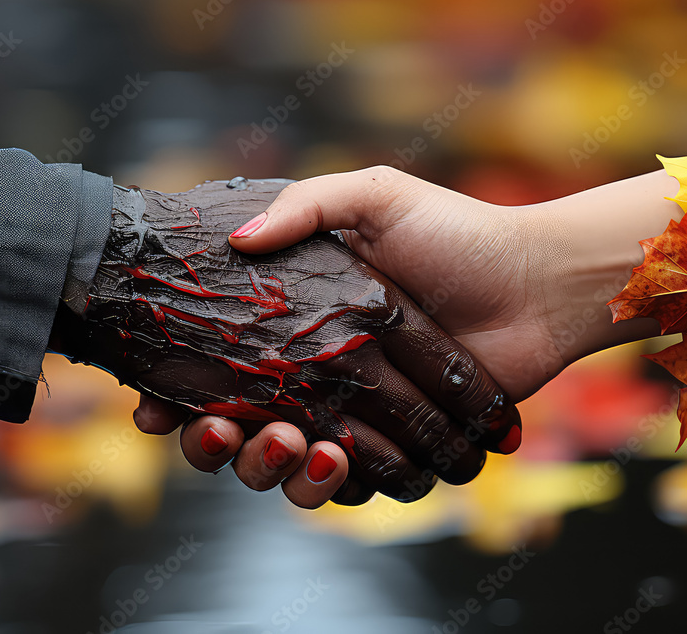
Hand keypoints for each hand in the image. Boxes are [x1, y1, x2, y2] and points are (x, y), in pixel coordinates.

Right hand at [173, 165, 683, 496]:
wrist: (535, 284)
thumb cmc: (456, 234)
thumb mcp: (375, 198)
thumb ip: (307, 206)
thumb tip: (236, 239)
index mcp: (299, 323)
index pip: (219, 366)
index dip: (177, 393)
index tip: (151, 407)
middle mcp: (317, 376)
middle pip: (238, 432)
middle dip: (216, 445)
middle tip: (219, 430)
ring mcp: (356, 416)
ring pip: (286, 469)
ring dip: (270, 471)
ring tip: (293, 444)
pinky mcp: (396, 447)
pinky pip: (350, 487)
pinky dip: (334, 488)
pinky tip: (338, 461)